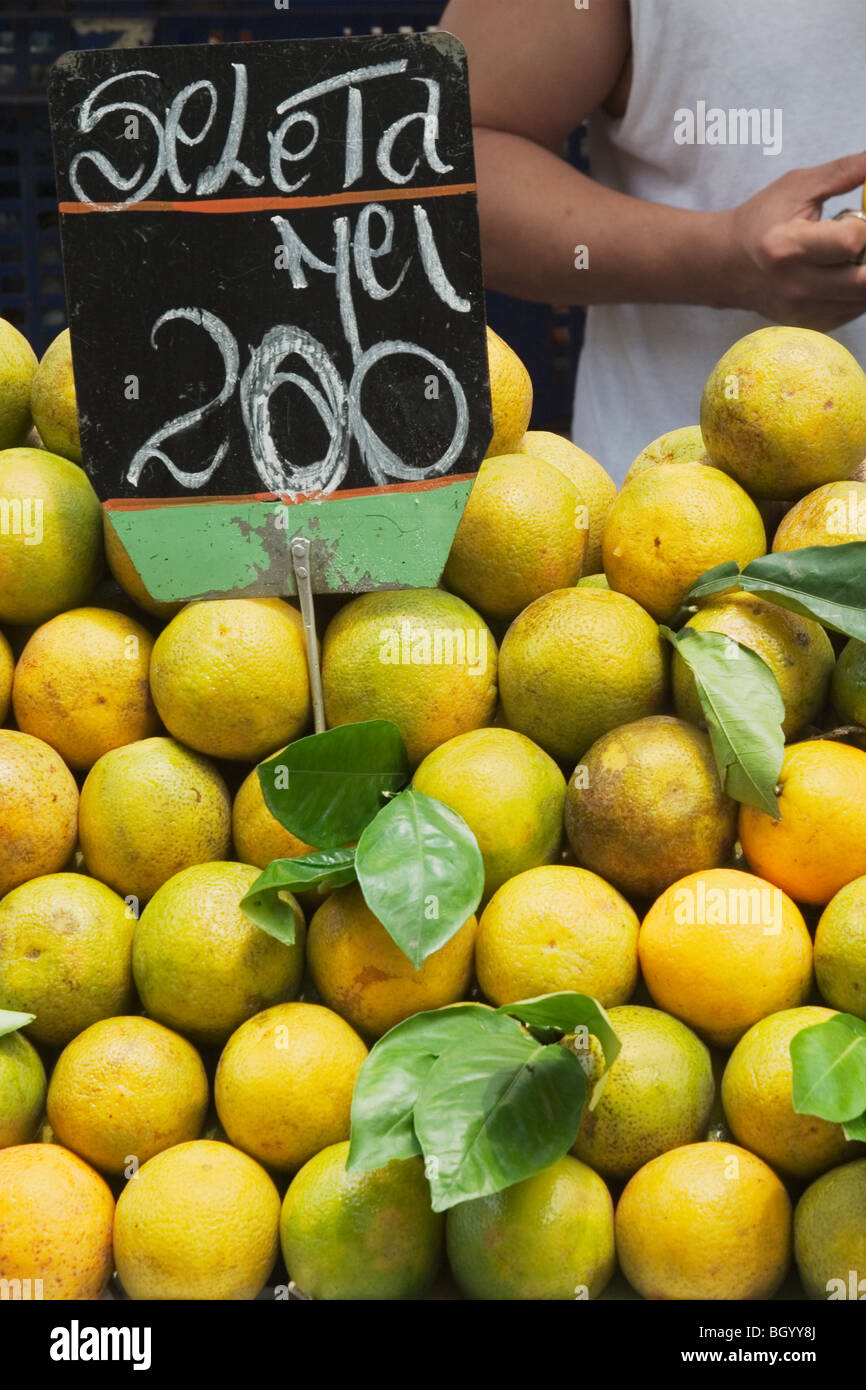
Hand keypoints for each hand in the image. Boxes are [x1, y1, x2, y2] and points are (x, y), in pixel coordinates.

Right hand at [725, 152, 865, 329]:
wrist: (726, 266)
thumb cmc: (761, 221)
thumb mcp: (797, 187)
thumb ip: (843, 172)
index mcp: (789, 247)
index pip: (853, 241)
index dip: (865, 225)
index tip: (858, 216)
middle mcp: (796, 286)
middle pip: (864, 281)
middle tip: (859, 237)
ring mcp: (803, 311)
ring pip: (862, 298)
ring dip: (865, 271)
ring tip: (848, 253)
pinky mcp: (809, 324)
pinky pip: (853, 310)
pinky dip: (858, 290)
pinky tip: (844, 271)